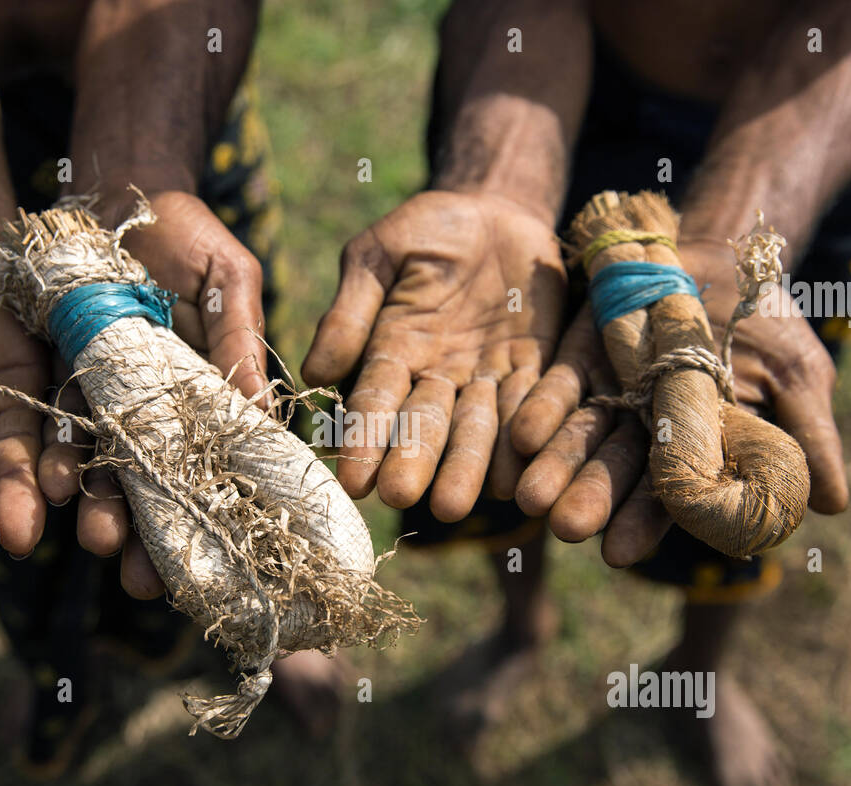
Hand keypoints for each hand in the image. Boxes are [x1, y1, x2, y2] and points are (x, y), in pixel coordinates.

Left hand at [37, 190, 270, 598]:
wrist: (111, 198)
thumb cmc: (187, 234)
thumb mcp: (228, 278)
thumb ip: (239, 337)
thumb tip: (259, 408)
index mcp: (210, 392)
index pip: (219, 463)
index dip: (218, 509)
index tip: (221, 556)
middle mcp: (161, 407)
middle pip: (161, 482)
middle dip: (153, 534)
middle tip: (146, 582)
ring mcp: (112, 396)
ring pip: (111, 466)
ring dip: (107, 511)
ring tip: (103, 546)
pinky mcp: (64, 376)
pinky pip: (61, 426)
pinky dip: (60, 457)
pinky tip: (57, 488)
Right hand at [301, 190, 563, 520]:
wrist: (497, 213)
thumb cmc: (426, 230)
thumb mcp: (379, 255)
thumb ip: (351, 310)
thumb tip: (314, 374)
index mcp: (392, 351)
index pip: (375, 400)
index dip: (363, 438)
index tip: (352, 479)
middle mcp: (437, 376)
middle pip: (425, 424)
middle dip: (414, 460)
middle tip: (401, 497)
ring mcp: (486, 377)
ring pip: (477, 428)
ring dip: (466, 467)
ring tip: (455, 507)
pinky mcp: (536, 370)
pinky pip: (532, 407)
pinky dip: (525, 441)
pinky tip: (515, 478)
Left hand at [509, 236, 848, 566]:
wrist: (724, 253)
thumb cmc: (768, 324)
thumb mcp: (798, 376)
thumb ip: (810, 439)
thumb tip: (835, 506)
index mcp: (697, 450)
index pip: (668, 497)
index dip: (642, 523)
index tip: (617, 553)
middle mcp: (646, 432)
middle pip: (615, 471)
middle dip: (589, 500)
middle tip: (564, 528)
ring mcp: (611, 392)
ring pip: (580, 436)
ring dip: (555, 466)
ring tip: (527, 499)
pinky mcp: (583, 356)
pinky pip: (558, 387)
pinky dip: (541, 410)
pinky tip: (520, 436)